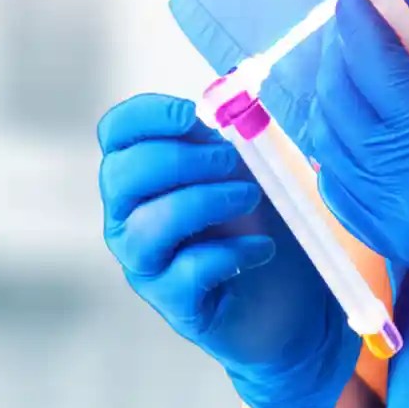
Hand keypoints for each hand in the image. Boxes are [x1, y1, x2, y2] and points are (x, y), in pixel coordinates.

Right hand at [98, 93, 359, 407]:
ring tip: (250, 200)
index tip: (189, 115)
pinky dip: (228, 253)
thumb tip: (224, 102)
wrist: (292, 304)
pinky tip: (258, 249)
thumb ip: (226, 137)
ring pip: (146, 227)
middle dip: (179, 159)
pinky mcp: (173, 304)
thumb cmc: (257, 228)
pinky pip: (184, 272)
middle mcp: (129, 218)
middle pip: (120, 176)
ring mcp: (146, 264)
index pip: (116, 133)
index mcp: (141, 175)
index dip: (145, 116)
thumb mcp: (244, 170)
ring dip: (203, 202)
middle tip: (231, 163)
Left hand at [309, 0, 408, 293]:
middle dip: (339, 56)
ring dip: (332, 101)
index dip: (355, 20)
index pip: (374, 68)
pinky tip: (361, 123)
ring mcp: (404, 228)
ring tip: (358, 71)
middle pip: (339, 108)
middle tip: (354, 27)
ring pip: (328, 149)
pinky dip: (338, 150)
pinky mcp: (401, 247)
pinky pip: (338, 190)